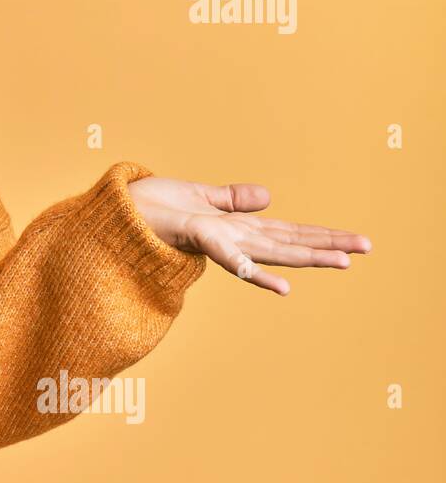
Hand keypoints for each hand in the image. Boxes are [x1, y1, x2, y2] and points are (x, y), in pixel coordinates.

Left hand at [126, 175, 371, 295]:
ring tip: (343, 262)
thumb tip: (269, 196)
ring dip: (306, 257)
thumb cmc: (150, 207)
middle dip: (328, 245)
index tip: (356, 241)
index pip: (286, 232)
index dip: (321, 236)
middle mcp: (230, 238)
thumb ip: (233, 199)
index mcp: (234, 228)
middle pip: (287, 241)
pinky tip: (283, 287)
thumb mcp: (199, 195)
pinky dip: (254, 271)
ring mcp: (215, 240)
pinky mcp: (195, 235)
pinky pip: (229, 255)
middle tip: (368, 248)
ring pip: (269, 250)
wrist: (114, 214)